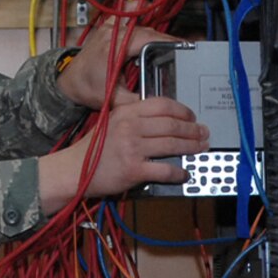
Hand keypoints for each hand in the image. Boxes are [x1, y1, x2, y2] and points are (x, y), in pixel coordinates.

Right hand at [38, 97, 208, 211]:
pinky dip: (178, 172)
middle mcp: (130, 126)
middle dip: (192, 129)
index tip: (192, 116)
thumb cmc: (93, 149)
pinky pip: (164, 170)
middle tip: (203, 133)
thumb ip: (134, 118)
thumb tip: (164, 120)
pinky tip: (184, 173)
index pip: (162, 104)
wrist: (73, 170)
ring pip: (172, 144)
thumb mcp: (112, 123)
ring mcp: (132, 148)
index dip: (182, 110)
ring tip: (201, 148)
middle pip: (171, 124)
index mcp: (126, 112)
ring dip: (191, 147)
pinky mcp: (133, 169)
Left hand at [56, 15, 182, 110]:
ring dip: (155, 31)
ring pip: (140, 22)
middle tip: (182, 50)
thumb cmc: (88, 88)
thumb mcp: (114, 100)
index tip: (182, 46)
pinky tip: (150, 10)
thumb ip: (136, 102)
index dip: (167, 41)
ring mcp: (109, 26)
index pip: (146, 38)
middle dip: (165, 40)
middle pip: (147, 30)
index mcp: (114, 47)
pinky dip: (138, 8)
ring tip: (170, 43)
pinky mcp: (108, 26)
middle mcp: (112, 32)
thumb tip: (158, 104)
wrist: (70, 82)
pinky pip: (125, 10)